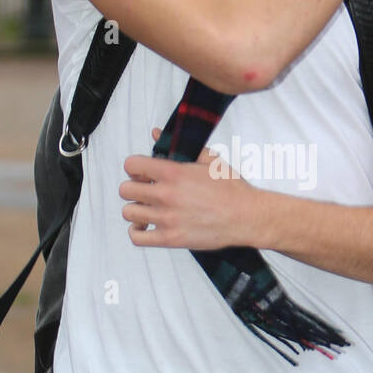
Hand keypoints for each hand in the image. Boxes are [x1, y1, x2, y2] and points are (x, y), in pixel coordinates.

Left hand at [120, 128, 264, 250]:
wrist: (247, 216)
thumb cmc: (232, 189)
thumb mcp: (209, 159)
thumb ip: (180, 147)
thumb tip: (155, 133)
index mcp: (174, 173)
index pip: (132, 165)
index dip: (135, 168)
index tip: (143, 174)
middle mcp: (166, 195)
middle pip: (125, 190)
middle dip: (134, 188)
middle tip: (146, 191)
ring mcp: (167, 218)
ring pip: (129, 212)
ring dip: (136, 210)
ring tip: (148, 210)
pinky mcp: (171, 239)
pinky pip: (137, 237)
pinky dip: (137, 232)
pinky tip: (147, 227)